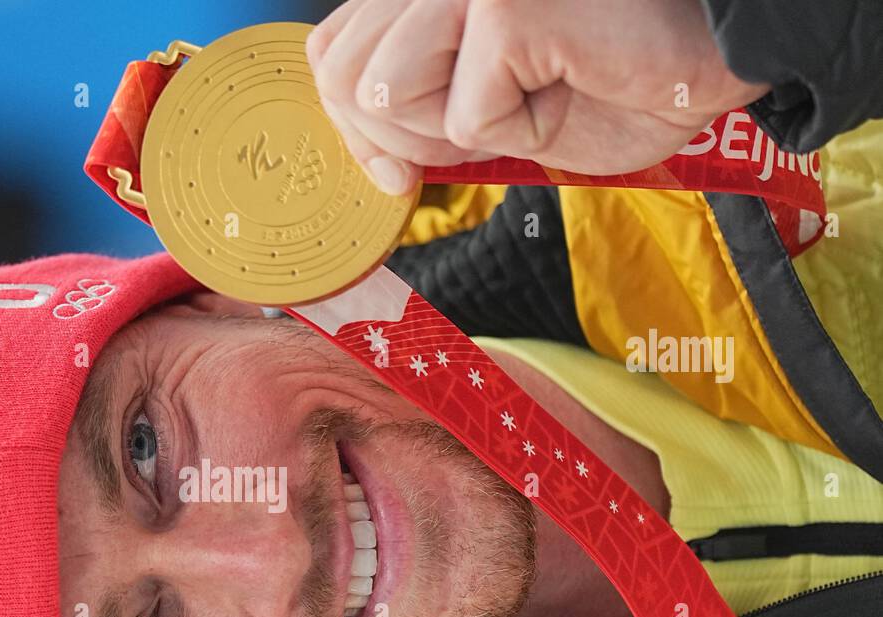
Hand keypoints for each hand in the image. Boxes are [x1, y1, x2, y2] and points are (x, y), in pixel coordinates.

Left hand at [306, 0, 769, 193]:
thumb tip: (372, 158)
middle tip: (476, 135)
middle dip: (396, 139)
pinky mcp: (504, 8)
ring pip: (383, 93)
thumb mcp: (493, 107)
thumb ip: (419, 110)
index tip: (396, 170)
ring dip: (448, 133)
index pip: (333, 52)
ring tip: (519, 105)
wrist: (713, 56)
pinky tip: (563, 90)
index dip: (352, 125)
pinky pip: (463, 117)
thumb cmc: (617, 78)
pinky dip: (513, 132)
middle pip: (343, 77)